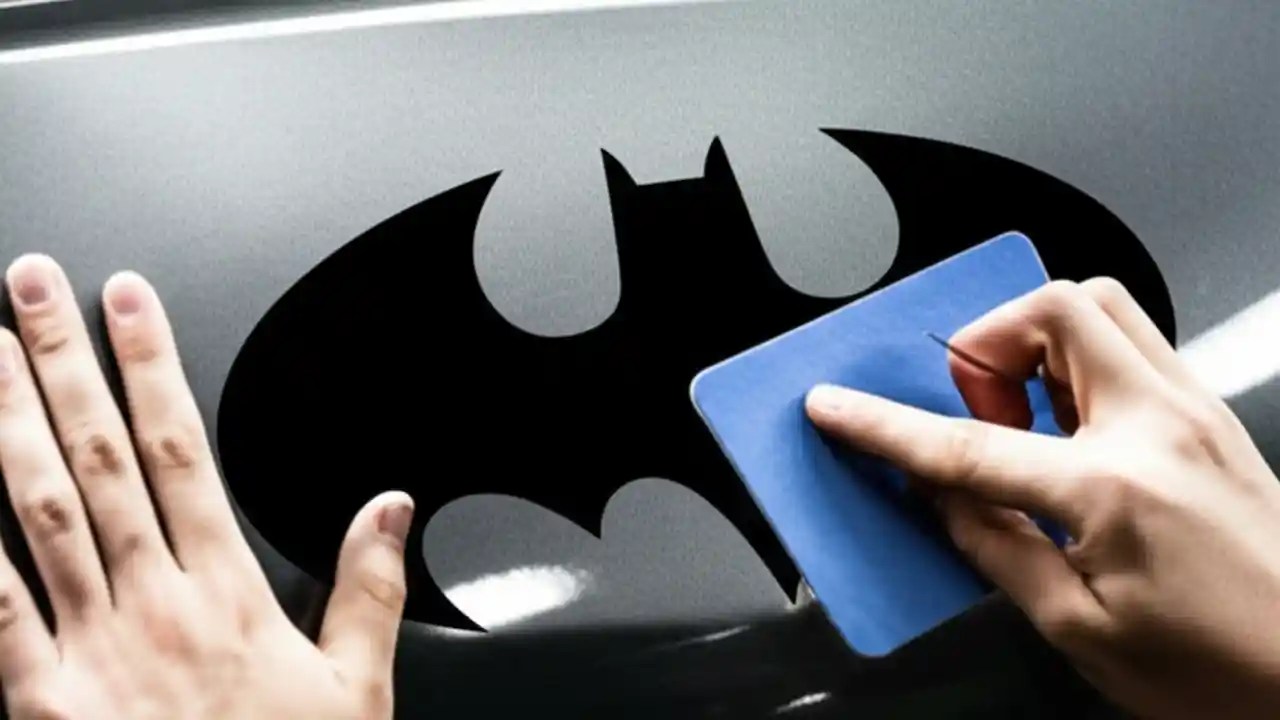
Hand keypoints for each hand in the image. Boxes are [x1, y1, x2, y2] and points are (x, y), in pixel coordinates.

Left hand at [0, 255, 411, 718]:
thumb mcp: (355, 690)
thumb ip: (369, 590)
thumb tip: (388, 506)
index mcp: (227, 594)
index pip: (180, 449)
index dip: (152, 365)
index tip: (127, 302)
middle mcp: (152, 604)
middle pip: (100, 457)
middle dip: (61, 363)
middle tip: (31, 286)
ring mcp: (89, 648)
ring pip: (39, 511)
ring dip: (7, 423)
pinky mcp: (42, 699)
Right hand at [806, 278, 1279, 719]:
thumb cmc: (1222, 672)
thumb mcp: (1078, 630)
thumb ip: (995, 546)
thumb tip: (941, 495)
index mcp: (1114, 491)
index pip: (967, 443)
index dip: (886, 426)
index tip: (837, 407)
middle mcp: (1162, 429)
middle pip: (1055, 310)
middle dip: (985, 343)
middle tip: (974, 411)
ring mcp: (1196, 414)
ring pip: (1101, 309)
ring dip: (1038, 345)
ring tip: (1021, 417)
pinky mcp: (1213, 420)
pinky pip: (1133, 345)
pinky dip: (1080, 363)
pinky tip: (1068, 428)